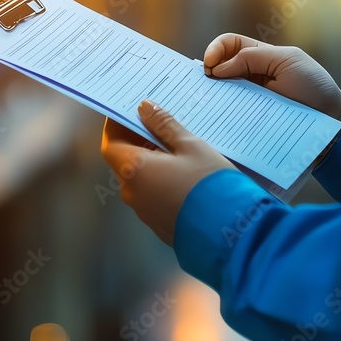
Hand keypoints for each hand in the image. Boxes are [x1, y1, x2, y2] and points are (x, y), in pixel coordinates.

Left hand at [100, 101, 234, 244]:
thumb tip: (144, 108)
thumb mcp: (190, 146)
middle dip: (137, 141)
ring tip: (176, 149)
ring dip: (150, 161)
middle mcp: (133, 194)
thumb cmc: (210, 183)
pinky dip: (159, 180)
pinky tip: (182, 173)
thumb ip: (164, 125)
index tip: (131, 111)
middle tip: (159, 125)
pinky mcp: (158, 224)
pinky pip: (151, 195)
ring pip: (139, 179)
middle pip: (124, 161)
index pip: (111, 143)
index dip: (116, 125)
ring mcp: (144, 212)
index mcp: (134, 171)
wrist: (229, 233)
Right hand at [203, 34, 340, 120]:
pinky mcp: (249, 121)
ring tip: (205, 104)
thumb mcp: (287, 62)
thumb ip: (253, 58)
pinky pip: (229, 116)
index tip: (210, 66)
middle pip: (218, 69)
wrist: (331, 122)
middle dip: (206, 75)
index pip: (228, 45)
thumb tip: (216, 69)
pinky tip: (216, 118)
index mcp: (259, 56)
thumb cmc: (314, 87)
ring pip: (221, 94)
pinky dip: (220, 116)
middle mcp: (250, 76)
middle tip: (201, 87)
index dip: (215, 50)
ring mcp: (249, 100)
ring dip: (211, 96)